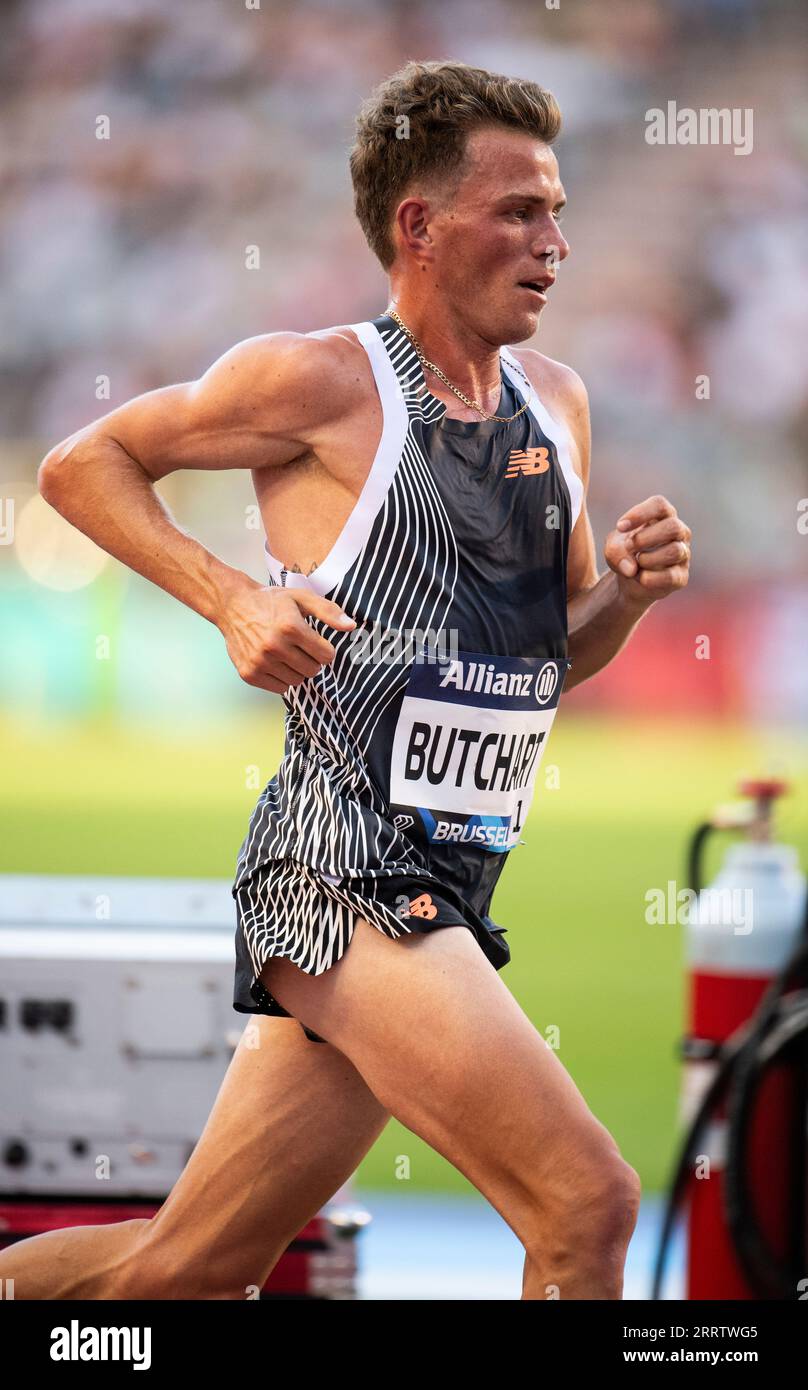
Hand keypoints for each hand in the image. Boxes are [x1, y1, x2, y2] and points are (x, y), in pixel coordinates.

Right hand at [217, 580, 355, 693]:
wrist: (233, 605)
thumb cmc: (270, 601)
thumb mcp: (301, 598)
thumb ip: (328, 611)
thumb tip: (351, 626)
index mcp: (290, 627)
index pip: (326, 655)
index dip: (324, 649)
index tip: (315, 642)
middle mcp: (274, 646)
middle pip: (313, 670)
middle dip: (311, 660)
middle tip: (299, 646)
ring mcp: (260, 662)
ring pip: (297, 681)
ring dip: (296, 670)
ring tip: (286, 653)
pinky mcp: (249, 674)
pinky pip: (280, 688)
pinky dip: (281, 678)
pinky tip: (274, 662)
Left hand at [604, 494, 690, 604]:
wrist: (630, 579)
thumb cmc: (625, 553)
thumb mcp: (613, 548)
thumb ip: (616, 552)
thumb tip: (632, 569)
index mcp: (663, 516)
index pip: (660, 505)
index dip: (640, 514)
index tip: (620, 527)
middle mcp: (679, 532)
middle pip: (673, 527)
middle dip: (645, 538)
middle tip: (629, 546)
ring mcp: (683, 554)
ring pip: (674, 551)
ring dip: (648, 558)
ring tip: (636, 562)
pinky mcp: (681, 577)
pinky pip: (671, 577)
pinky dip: (651, 578)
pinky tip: (641, 578)